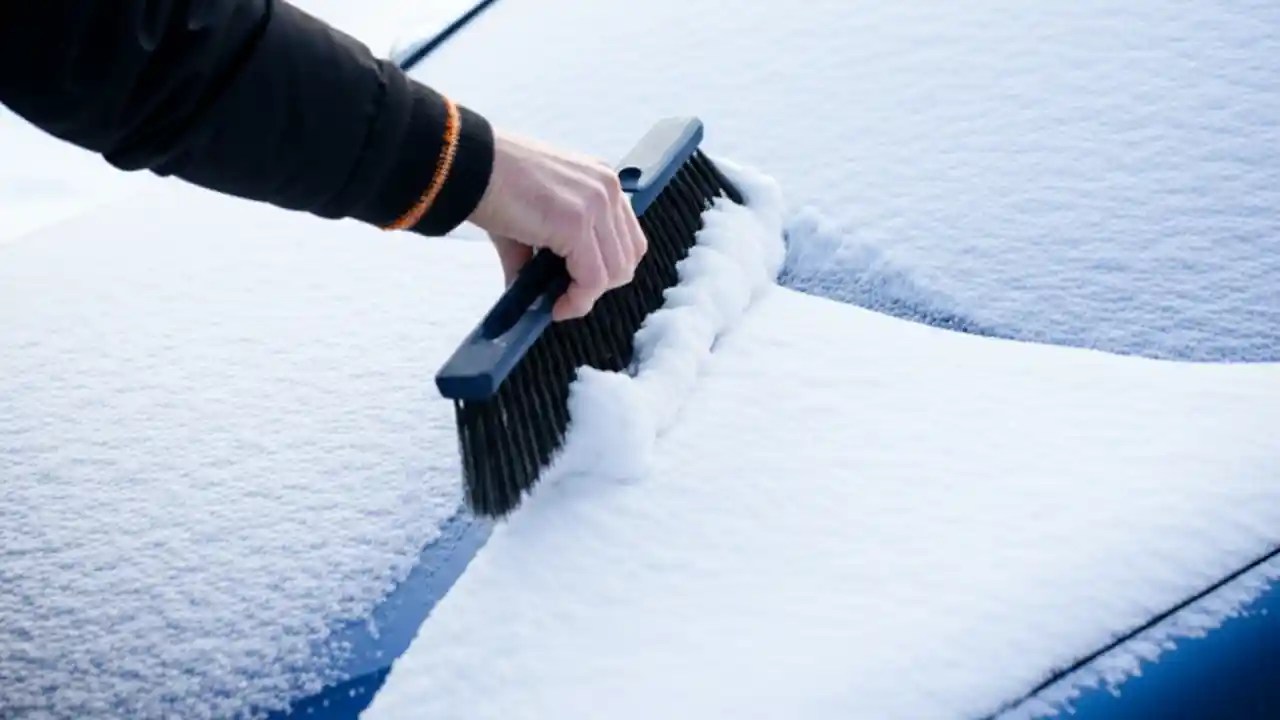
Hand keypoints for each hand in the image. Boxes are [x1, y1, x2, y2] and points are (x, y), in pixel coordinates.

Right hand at [467, 131, 647, 320]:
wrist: (467, 164)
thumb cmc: (492, 183)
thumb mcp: (533, 217)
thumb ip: (546, 254)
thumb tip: (541, 296)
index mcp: (600, 180)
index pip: (627, 237)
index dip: (607, 269)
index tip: (578, 286)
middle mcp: (607, 188)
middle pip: (627, 257)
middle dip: (598, 286)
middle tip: (565, 297)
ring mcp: (596, 204)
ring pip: (615, 272)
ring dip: (587, 296)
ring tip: (558, 303)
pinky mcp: (577, 224)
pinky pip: (592, 279)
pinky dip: (577, 300)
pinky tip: (556, 306)